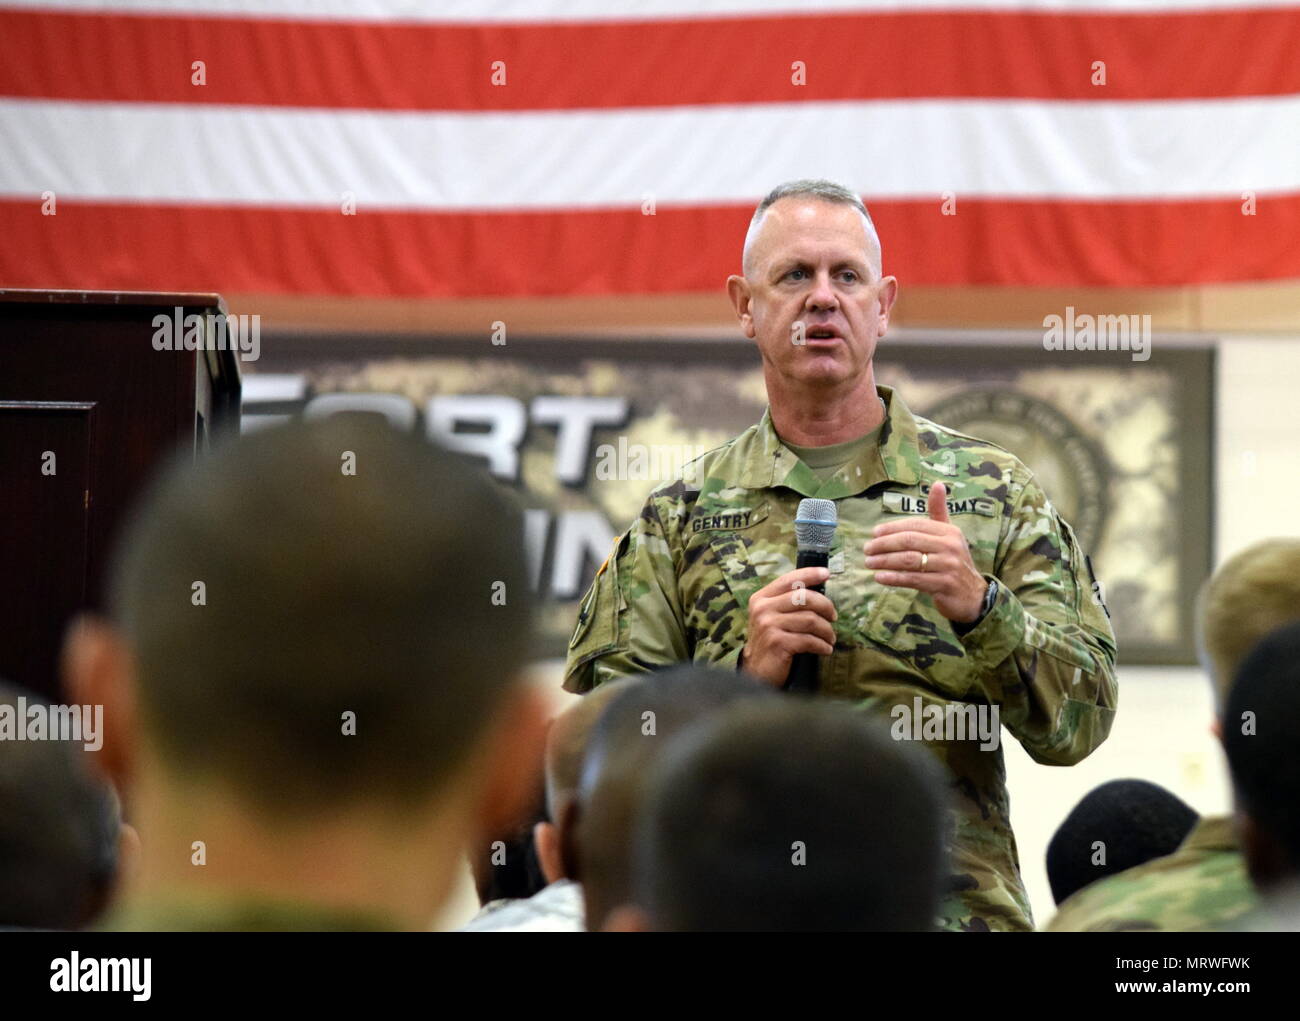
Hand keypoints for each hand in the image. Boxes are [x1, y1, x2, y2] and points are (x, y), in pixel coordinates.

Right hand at [738, 566, 836, 685]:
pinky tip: (825, 649)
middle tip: (833, 617)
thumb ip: (787, 602)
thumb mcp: (772, 616)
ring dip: (826, 630)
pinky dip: (822, 645)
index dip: (809, 574)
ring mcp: (768, 625)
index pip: (789, 580)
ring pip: (810, 619)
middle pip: (804, 597)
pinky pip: (808, 639)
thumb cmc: (770, 641)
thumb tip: (817, 588)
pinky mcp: (777, 643)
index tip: (826, 574)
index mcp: (761, 598)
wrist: (756, 671)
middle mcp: (763, 608)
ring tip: (830, 638)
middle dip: (826, 606)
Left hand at [864, 480, 987, 622]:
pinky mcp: (944, 584)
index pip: (915, 525)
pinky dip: (894, 578)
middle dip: (884, 544)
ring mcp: (948, 566)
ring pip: (908, 560)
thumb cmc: (953, 561)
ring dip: (884, 561)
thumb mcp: (948, 535)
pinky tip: (879, 577)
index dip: (892, 528)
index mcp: (948, 532)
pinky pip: (913, 579)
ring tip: (869, 563)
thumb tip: (937, 483)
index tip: (874, 533)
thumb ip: (938, 512)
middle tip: (867, 549)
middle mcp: (950, 546)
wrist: (973, 595)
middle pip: (909, 541)